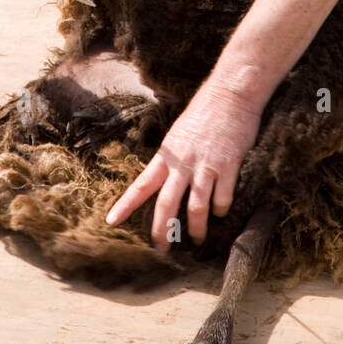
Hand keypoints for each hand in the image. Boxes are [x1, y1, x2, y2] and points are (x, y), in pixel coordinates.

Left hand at [105, 81, 261, 249]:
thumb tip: (166, 177)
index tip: (111, 222)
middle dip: (163, 231)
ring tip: (196, 239)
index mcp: (167, 154)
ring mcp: (205, 165)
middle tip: (162, 250)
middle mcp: (183, 163)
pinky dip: (220, 210)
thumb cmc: (204, 111)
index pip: (141, 184)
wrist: (230, 93)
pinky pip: (222, 198)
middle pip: (167, 204)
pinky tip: (220, 212)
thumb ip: (172, 157)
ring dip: (195, 229)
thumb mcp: (179, 133)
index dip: (125, 205)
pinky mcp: (228, 166)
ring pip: (196, 208)